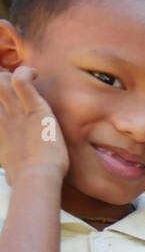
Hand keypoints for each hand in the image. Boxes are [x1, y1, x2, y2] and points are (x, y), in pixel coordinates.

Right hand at [0, 66, 67, 183]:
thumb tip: (9, 174)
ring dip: (10, 76)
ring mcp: (15, 111)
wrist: (35, 179)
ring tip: (24, 81)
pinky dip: (25, 72)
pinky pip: (21, 80)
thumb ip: (7, 162)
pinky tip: (34, 74)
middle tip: (14, 88)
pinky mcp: (34, 109)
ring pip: (1, 79)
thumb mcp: (9, 167)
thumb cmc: (26, 178)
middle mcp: (1, 116)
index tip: (5, 103)